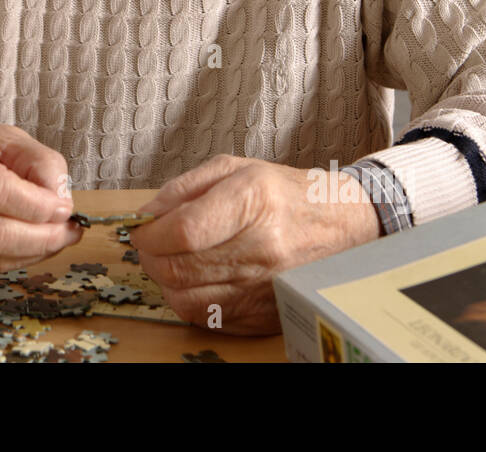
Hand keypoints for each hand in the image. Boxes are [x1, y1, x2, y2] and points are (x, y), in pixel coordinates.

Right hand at [0, 116, 81, 276]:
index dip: (35, 206)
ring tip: (55, 238)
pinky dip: (13, 261)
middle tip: (68, 230)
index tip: (63, 208)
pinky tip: (27, 244)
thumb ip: (40, 162)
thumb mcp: (5, 136)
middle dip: (42, 238)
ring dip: (32, 253)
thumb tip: (60, 202)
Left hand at [127, 155, 380, 334]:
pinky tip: (197, 279)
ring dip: (166, 281)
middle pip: (178, 268)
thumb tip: (146, 214)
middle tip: (152, 245)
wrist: (343, 225)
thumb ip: (184, 188)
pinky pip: (206, 316)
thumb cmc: (287, 194)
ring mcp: (265, 287)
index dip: (149, 233)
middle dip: (151, 257)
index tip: (141, 229)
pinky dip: (189, 299)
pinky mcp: (264, 314)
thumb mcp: (236, 169)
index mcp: (253, 202)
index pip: (182, 231)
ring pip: (185, 298)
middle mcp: (262, 249)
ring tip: (173, 260)